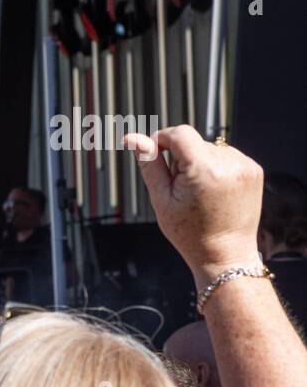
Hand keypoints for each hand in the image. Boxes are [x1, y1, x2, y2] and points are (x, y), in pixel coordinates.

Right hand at [127, 125, 263, 281]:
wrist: (225, 253)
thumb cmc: (189, 232)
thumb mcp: (161, 199)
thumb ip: (149, 164)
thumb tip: (133, 138)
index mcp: (203, 170)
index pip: (179, 133)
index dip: (161, 140)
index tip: (155, 156)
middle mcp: (228, 163)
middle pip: (193, 142)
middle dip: (181, 159)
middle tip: (180, 190)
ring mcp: (245, 165)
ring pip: (209, 149)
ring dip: (199, 163)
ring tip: (199, 194)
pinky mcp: (253, 169)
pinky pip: (226, 157)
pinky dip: (216, 168)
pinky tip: (214, 192)